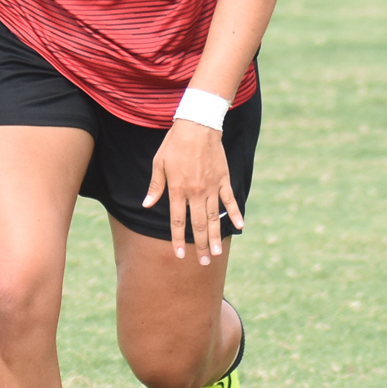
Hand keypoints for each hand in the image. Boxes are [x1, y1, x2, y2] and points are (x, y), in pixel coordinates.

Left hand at [142, 118, 243, 264]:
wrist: (198, 125)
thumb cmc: (174, 144)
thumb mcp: (159, 164)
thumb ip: (156, 186)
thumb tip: (147, 205)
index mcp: (178, 190)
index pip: (177, 222)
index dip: (178, 240)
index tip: (179, 255)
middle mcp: (195, 192)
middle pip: (198, 225)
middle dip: (200, 245)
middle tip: (203, 262)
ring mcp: (211, 187)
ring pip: (214, 217)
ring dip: (215, 237)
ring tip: (216, 253)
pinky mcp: (223, 180)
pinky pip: (230, 201)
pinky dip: (235, 214)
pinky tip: (240, 227)